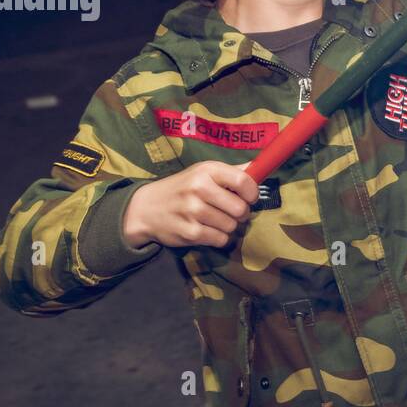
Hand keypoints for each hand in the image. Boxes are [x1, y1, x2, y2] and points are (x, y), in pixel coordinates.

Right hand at [122, 161, 258, 248]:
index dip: (252, 192)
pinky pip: (221, 239)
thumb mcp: (202, 173)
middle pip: (241, 209)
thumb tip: (260, 167)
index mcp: (206, 170)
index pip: (243, 180)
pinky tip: (207, 230)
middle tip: (230, 212)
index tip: (249, 197)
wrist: (146, 208)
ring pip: (232, 226)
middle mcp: (199, 188)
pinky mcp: (190, 232)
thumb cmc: (182, 188)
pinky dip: (218, 238)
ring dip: (228, 226)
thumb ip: (231, 172)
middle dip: (240, 213)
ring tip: (215, 220)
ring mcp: (193, 211)